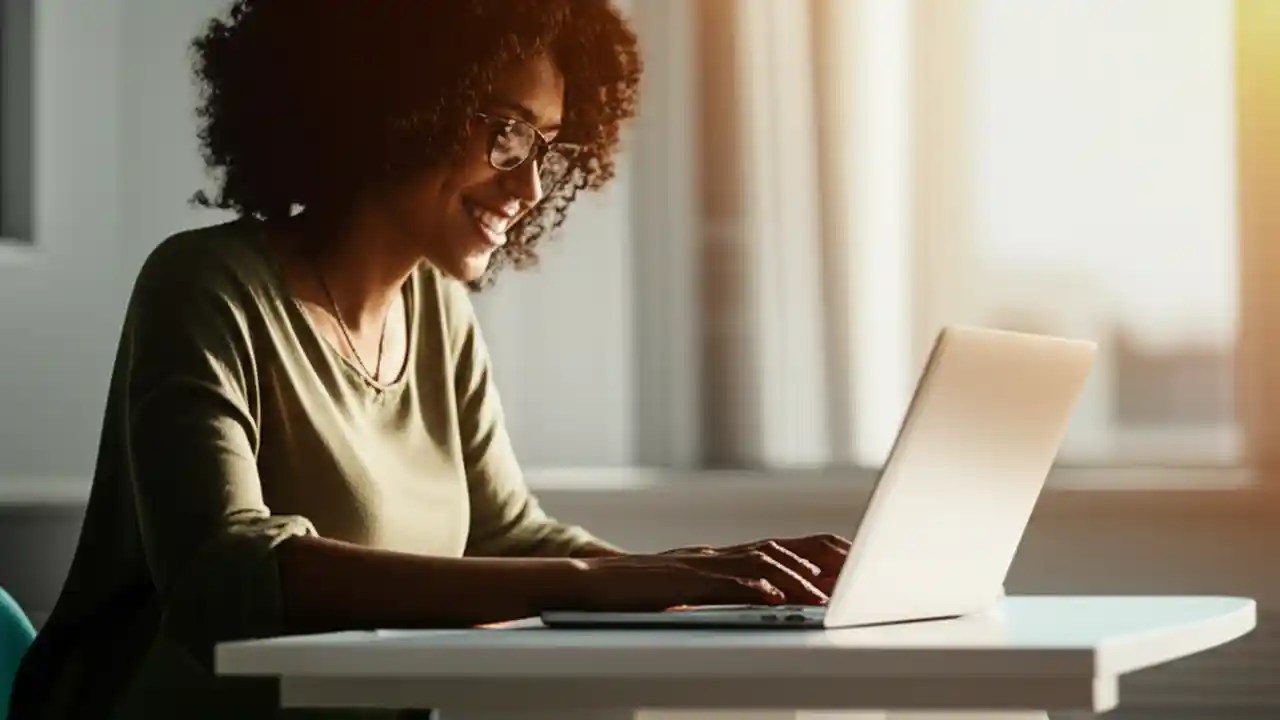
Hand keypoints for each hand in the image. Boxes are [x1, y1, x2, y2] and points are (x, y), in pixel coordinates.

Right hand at [659, 534, 851, 595]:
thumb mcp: (692, 589)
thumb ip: (723, 588)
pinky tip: (772, 598)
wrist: (593, 583)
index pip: (779, 547)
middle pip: (779, 548)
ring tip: (819, 595)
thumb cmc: (640, 591)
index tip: (850, 560)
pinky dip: (752, 588)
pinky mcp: (684, 581)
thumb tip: (762, 599)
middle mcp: (717, 553)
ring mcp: (701, 564)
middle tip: (854, 572)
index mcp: (721, 555)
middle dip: (819, 559)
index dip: (816, 552)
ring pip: (758, 562)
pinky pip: (724, 582)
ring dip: (793, 577)